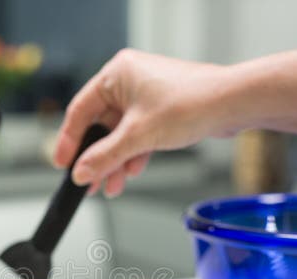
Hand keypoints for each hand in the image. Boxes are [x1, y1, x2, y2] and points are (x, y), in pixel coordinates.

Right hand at [54, 49, 238, 196]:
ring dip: (115, 162)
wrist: (233, 105)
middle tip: (88, 182)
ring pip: (119, 135)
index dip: (69, 140)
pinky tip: (129, 174)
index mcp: (116, 74)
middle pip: (100, 126)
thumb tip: (81, 172)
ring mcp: (145, 97)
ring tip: (111, 186)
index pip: (80, 110)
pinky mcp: (160, 111)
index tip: (63, 164)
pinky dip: (132, 156)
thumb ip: (105, 157)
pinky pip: (136, 136)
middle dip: (97, 158)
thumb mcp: (138, 136)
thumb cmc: (192, 102)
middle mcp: (129, 81)